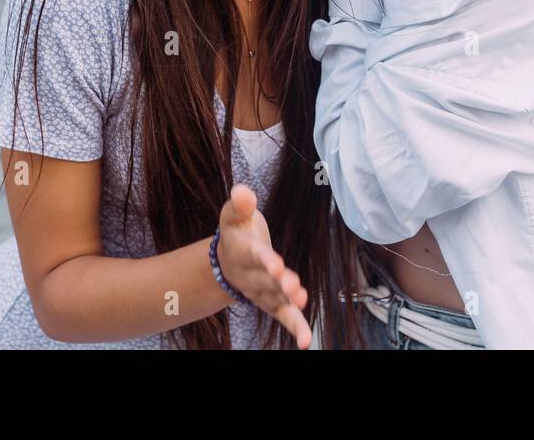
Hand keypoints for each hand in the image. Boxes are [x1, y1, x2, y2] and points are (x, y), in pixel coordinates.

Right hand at [216, 184, 311, 348]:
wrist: (227, 259)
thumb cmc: (237, 232)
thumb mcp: (233, 214)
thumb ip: (239, 204)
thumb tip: (242, 191)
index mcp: (243, 251)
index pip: (255, 255)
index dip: (265, 259)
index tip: (275, 263)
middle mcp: (252, 275)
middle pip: (266, 280)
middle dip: (280, 283)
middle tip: (293, 286)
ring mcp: (262, 291)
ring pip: (276, 299)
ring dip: (289, 303)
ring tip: (302, 301)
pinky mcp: (273, 302)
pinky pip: (283, 316)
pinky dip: (295, 328)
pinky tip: (306, 341)